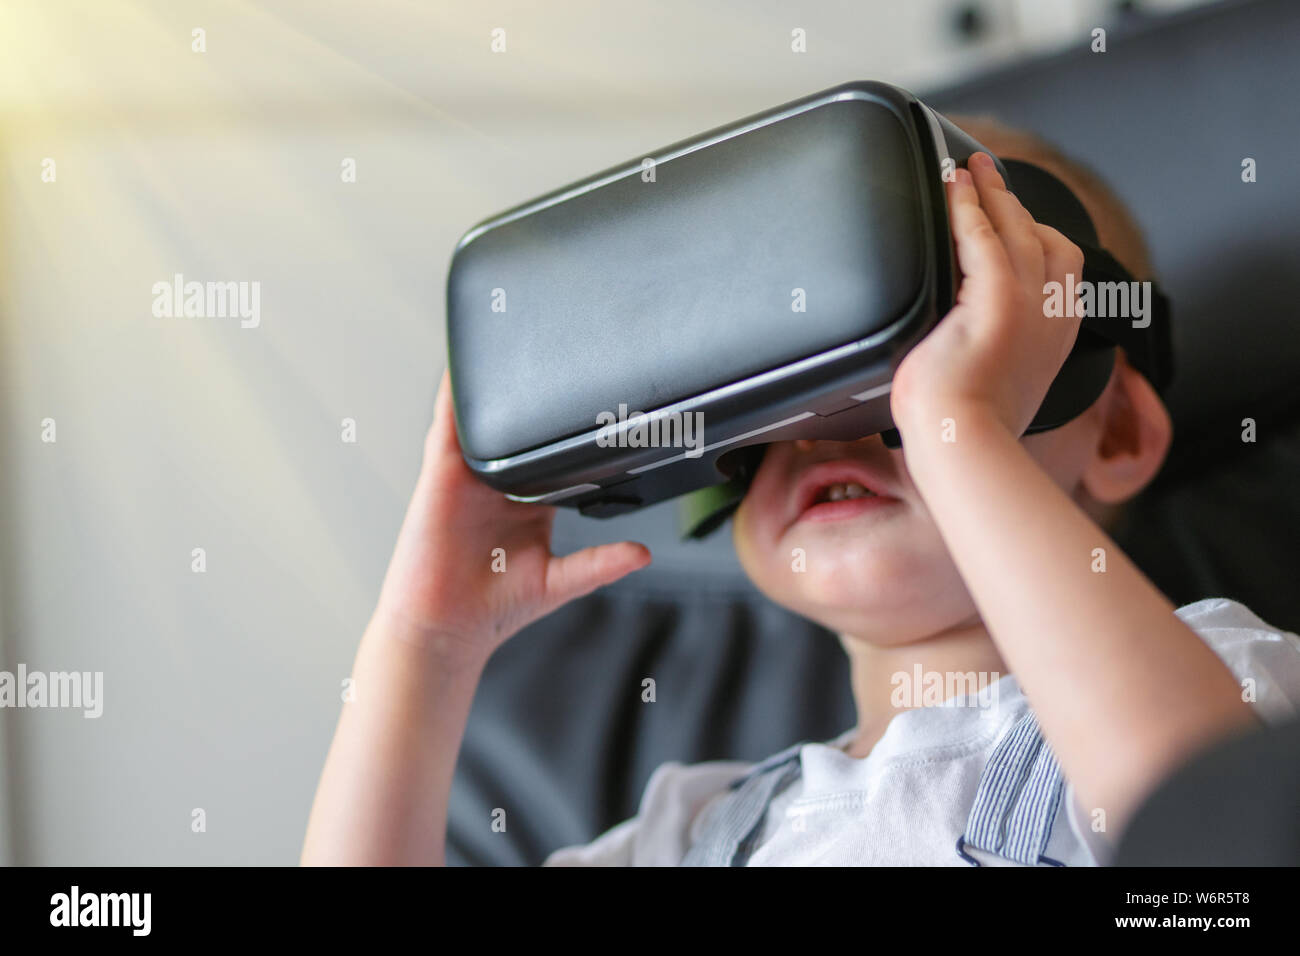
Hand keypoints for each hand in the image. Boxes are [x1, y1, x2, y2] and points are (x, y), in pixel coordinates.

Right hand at [371, 372, 650, 662]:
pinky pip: (447, 430)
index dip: (573, 424)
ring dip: (495, 384)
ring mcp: (468, 478)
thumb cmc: (493, 608)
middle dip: (537, 392)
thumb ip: (600, 563)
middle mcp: (499, 484)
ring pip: (485, 419)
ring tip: (511, 337)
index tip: (602, 398)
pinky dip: (455, 399)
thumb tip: (643, 552)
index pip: (556, 451)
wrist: (445, 631)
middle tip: (565, 352)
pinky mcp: (441, 479)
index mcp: (529, 501)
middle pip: (521, 427)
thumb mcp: (560, 581)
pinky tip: (464, 371)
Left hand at [890, 152, 1084, 443]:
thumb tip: (957, 346)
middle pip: (1040, 236)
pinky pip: (981, 236)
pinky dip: (966, 206)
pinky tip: (951, 188)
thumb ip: (989, 351)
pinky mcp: (996, 299)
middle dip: (1013, 200)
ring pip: (1013, 228)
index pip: (1058, 263)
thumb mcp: (993, 383)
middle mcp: (1050, 312)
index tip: (1013, 210)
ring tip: (969, 167)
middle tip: (988, 172)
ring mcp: (1027, 303)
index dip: (1036, 229)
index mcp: (1056, 333)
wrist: (965, 445)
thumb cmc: (968, 430)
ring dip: (990, 191)